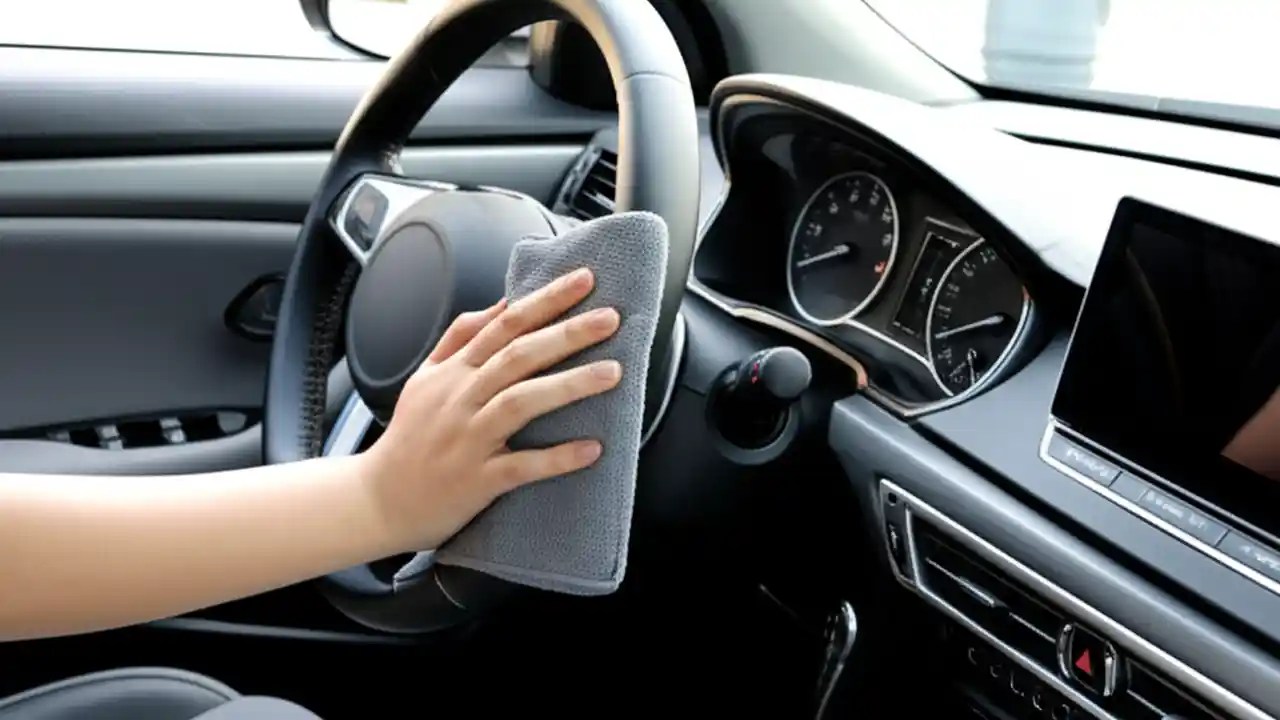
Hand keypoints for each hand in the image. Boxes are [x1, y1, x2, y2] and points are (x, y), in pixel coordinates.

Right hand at [357, 267, 620, 552]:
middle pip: (518, 355)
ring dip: (568, 385)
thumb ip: (460, 337)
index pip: (504, 323)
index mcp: (454, 371)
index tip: (583, 280)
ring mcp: (469, 439)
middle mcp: (462, 398)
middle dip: (567, 333)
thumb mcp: (425, 377)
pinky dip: (556, 457)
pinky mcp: (477, 480)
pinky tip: (592, 448)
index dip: (545, 300)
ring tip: (612, 373)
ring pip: (520, 403)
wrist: (378, 499)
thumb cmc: (410, 438)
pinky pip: (521, 466)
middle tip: (610, 318)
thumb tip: (501, 304)